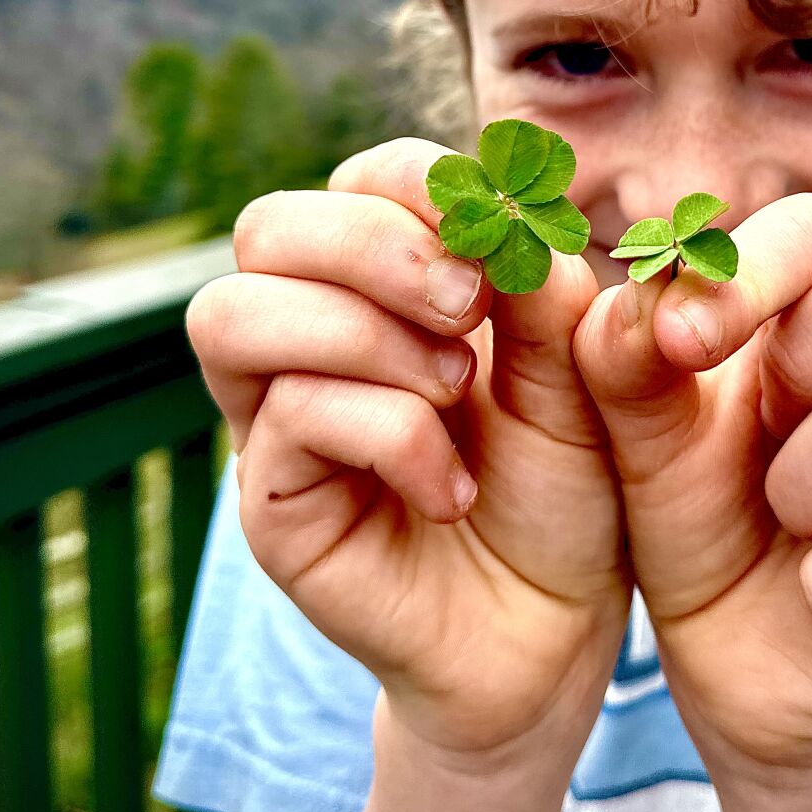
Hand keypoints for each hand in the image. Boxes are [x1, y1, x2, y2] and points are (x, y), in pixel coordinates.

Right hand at [185, 138, 629, 763]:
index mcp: (387, 283)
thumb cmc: (565, 487)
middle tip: (468, 306)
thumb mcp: (575, 374)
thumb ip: (541, 290)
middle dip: (374, 245)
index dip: (416, 183)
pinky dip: (390, 434)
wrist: (554, 630)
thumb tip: (499, 216)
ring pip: (236, 314)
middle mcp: (312, 337)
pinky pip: (291, 418)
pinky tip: (455, 487)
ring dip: (362, 332)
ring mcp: (277, 420)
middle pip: (268, 229)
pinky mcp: (273, 504)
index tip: (499, 232)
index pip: (355, 180)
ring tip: (456, 387)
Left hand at [573, 196, 811, 780]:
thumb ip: (625, 353)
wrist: (735, 665)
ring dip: (800, 487)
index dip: (746, 269)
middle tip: (761, 430)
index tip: (675, 338)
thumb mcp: (643, 432)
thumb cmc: (701, 514)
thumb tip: (636, 296)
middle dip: (801, 352)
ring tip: (791, 523)